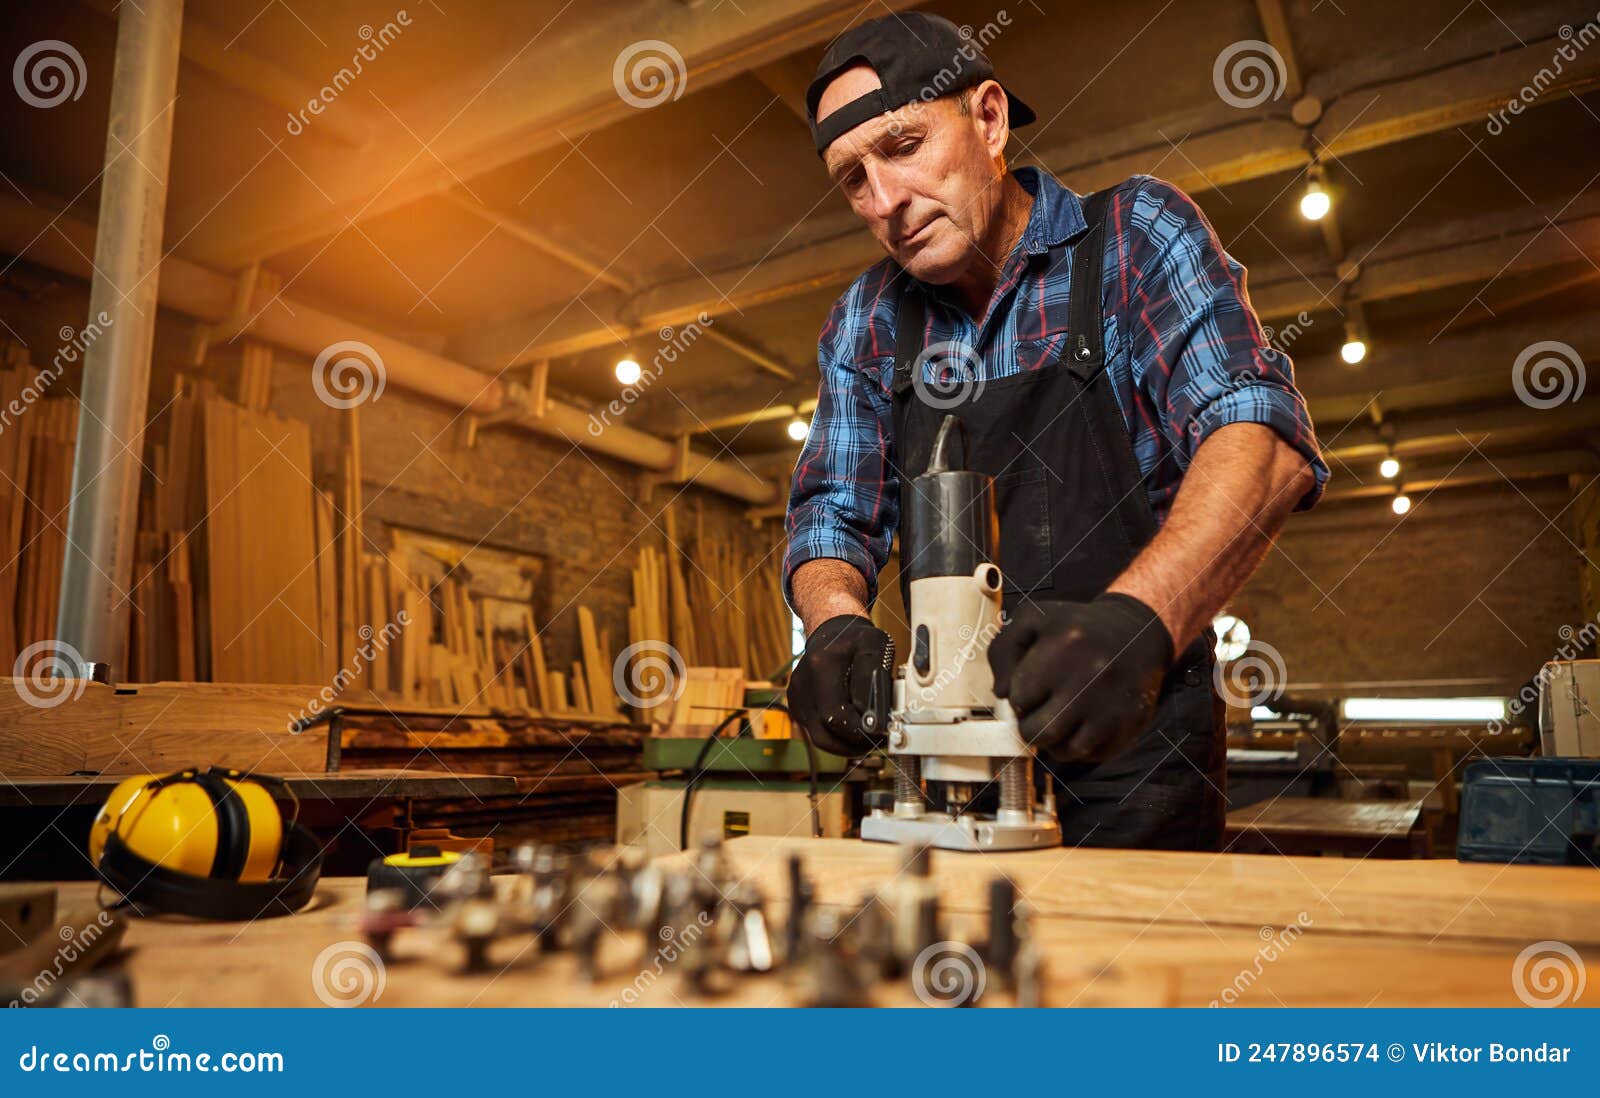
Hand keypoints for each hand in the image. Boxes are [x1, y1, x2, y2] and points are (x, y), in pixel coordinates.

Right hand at [788, 614, 893, 756]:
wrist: (831, 633)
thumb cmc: (855, 640)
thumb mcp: (875, 647)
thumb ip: (875, 680)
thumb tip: (875, 717)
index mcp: (820, 666)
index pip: (835, 715)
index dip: (859, 731)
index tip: (880, 732)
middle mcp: (802, 684)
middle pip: (824, 735)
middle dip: (853, 744)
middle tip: (875, 740)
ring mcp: (796, 697)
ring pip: (820, 738)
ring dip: (845, 743)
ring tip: (867, 736)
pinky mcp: (796, 705)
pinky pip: (816, 731)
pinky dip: (836, 734)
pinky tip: (852, 724)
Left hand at [987, 594, 1173, 762]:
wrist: (1136, 632)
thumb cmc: (1075, 629)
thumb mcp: (1034, 619)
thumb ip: (1002, 649)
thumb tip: (1001, 693)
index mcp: (1064, 644)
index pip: (1019, 697)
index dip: (1020, 696)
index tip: (1032, 686)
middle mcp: (1091, 675)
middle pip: (1038, 731)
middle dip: (1030, 726)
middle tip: (1040, 710)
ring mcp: (1113, 703)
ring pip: (1065, 751)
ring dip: (1054, 741)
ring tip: (1060, 717)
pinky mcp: (1130, 723)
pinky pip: (1092, 755)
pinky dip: (1081, 746)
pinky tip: (1083, 722)